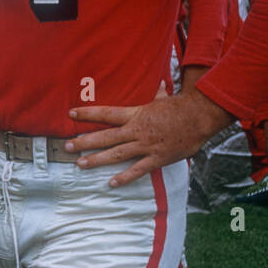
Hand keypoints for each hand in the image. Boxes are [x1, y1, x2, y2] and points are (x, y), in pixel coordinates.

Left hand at [67, 89, 233, 186]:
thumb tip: (158, 84)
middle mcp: (136, 131)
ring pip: (116, 154)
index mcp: (135, 115)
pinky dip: (125, 177)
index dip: (87, 114)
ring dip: (97, 160)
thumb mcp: (163, 99)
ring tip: (80, 164)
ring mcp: (146, 146)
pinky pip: (138, 170)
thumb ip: (156, 95)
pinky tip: (111, 183)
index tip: (70, 113)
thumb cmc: (181, 107)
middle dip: (84, 141)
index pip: (105, 114)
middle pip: (105, 137)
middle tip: (66, 146)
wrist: (200, 117)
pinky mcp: (157, 158)